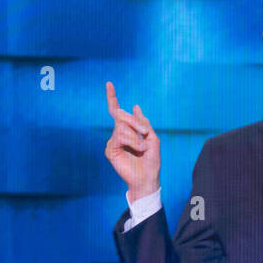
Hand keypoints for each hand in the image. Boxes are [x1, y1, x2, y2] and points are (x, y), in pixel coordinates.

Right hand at [105, 81, 160, 200]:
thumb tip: (135, 106)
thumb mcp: (153, 139)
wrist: (147, 178)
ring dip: (135, 136)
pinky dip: (131, 141)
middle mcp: (119, 134)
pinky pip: (119, 136)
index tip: (109, 84)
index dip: (112, 98)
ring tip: (142, 147)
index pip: (117, 112)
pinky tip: (138, 149)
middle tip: (145, 133)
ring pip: (121, 126)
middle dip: (134, 122)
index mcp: (128, 130)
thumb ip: (144, 123)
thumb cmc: (151, 161)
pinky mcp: (111, 150)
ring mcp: (114, 142)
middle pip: (120, 116)